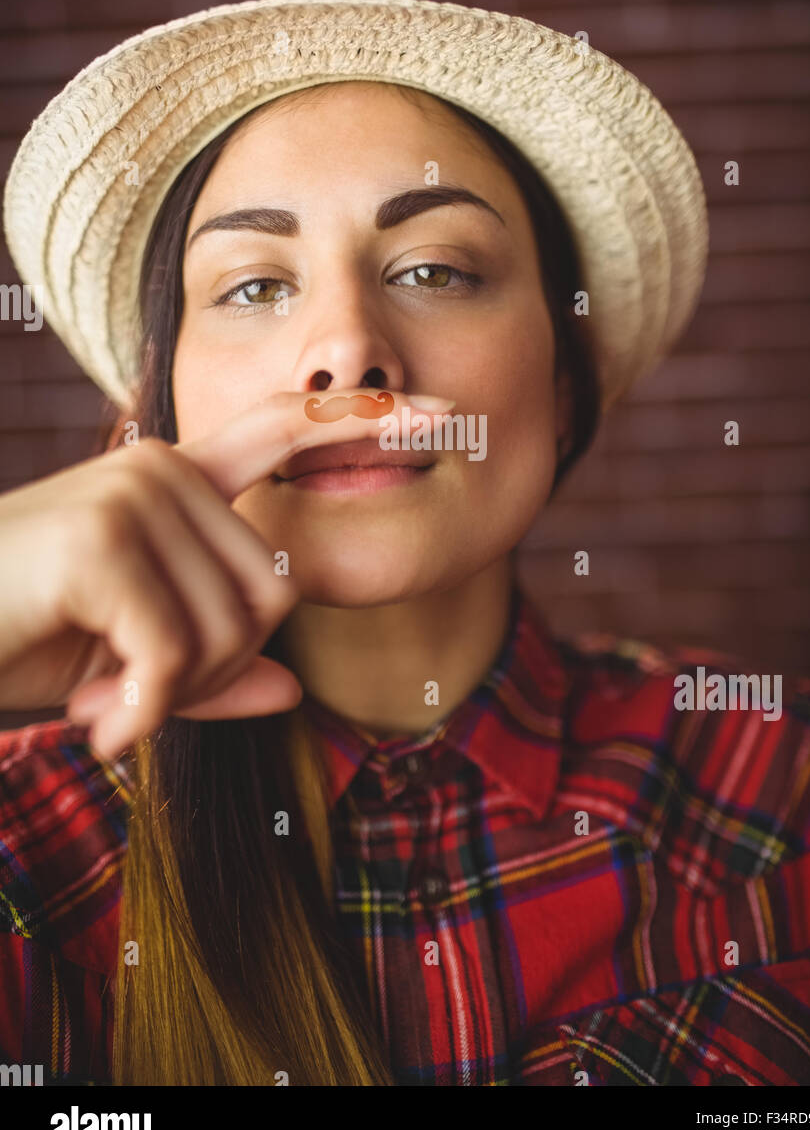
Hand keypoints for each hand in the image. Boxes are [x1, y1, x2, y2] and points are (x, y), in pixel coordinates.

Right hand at [0, 389, 452, 759]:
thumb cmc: (14, 641)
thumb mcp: (125, 665)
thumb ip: (211, 668)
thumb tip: (295, 687)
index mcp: (172, 482)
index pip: (288, 432)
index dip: (365, 421)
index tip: (445, 414)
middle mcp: (160, 467)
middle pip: (275, 592)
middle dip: (215, 667)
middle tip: (131, 689)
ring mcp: (133, 493)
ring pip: (235, 628)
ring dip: (172, 691)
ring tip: (100, 690)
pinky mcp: (104, 537)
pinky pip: (178, 653)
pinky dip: (142, 709)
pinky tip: (94, 715)